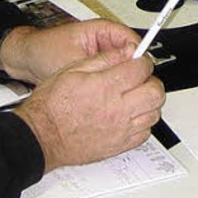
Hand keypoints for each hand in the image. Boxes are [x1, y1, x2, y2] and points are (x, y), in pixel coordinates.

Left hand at [0, 20, 139, 83]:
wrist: (25, 60)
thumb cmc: (44, 51)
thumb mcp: (74, 58)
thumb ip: (101, 63)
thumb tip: (125, 69)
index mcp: (103, 30)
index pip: (134, 41)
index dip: (139, 60)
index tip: (141, 75)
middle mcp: (104, 41)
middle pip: (130, 58)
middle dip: (130, 74)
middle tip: (128, 88)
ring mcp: (100, 55)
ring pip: (121, 70)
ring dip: (119, 81)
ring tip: (113, 92)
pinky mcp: (94, 68)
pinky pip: (110, 77)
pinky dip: (110, 86)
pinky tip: (105, 95)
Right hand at [14, 48, 164, 171]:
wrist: (42, 136)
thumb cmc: (52, 105)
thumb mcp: (73, 69)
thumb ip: (104, 59)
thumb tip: (126, 52)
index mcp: (106, 87)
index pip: (141, 69)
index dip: (142, 61)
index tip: (137, 61)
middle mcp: (117, 110)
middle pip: (155, 92)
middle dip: (151, 81)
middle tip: (140, 79)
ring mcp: (120, 130)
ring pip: (154, 114)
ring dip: (149, 102)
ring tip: (135, 97)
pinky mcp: (119, 145)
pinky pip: (145, 133)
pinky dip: (143, 122)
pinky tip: (131, 116)